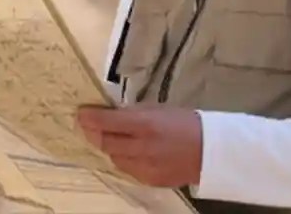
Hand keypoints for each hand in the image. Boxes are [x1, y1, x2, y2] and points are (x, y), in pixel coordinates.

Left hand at [76, 105, 202, 187]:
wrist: (210, 151)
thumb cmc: (186, 122)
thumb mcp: (159, 109)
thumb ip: (134, 113)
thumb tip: (112, 114)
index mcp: (145, 124)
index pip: (107, 122)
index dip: (89, 118)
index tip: (80, 113)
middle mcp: (141, 147)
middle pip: (105, 142)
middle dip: (93, 132)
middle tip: (87, 125)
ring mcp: (144, 167)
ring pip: (113, 158)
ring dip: (108, 147)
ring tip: (110, 138)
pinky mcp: (148, 181)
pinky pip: (127, 169)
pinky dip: (123, 159)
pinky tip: (128, 152)